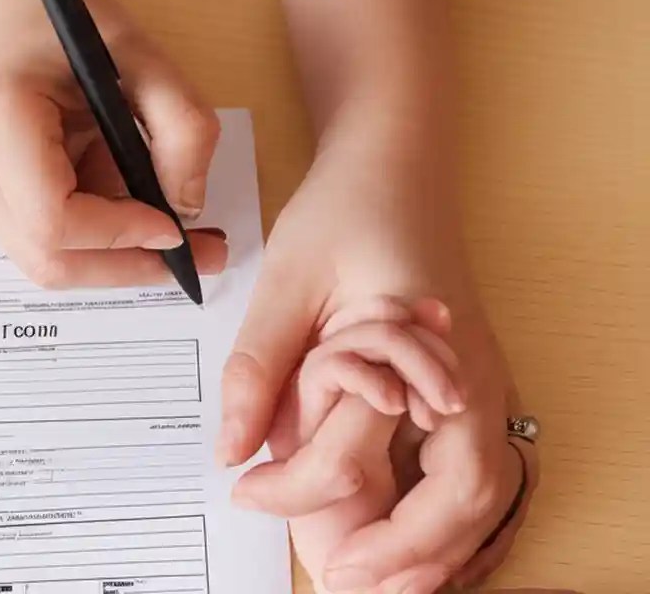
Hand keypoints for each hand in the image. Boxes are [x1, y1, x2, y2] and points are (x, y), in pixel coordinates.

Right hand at [0, 0, 227, 286]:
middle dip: (126, 265)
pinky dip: (93, 238)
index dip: (119, 235)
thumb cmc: (59, 24)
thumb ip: (181, 126)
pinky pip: (40, 242)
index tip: (175, 226)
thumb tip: (186, 208)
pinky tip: (125, 205)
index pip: (52, 219)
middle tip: (197, 255)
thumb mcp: (140, 54)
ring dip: (114, 255)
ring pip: (45, 261)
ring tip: (168, 225)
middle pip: (48, 259)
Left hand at [217, 115, 539, 592]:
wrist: (394, 162)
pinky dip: (442, 513)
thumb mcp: (287, 280)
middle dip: (406, 553)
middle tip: (343, 578)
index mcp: (421, 347)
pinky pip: (471, 469)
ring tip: (373, 573)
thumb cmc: (347, 207)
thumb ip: (261, 368)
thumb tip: (233, 448)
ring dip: (434, 543)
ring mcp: (477, 382)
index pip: (362, 454)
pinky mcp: (465, 386)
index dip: (298, 490)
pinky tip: (397, 531)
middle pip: (466, 497)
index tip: (246, 493)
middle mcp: (469, 374)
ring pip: (481, 493)